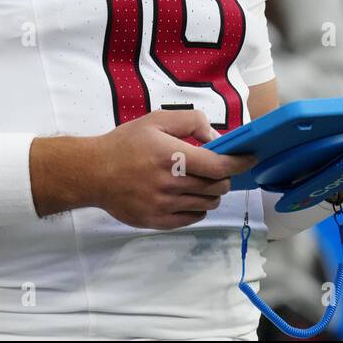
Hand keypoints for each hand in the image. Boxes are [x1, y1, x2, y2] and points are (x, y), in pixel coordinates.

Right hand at [88, 110, 254, 230]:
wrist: (93, 173)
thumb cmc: (125, 144)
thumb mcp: (157, 120)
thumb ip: (191, 122)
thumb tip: (217, 139)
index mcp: (172, 156)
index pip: (219, 166)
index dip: (240, 163)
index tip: (250, 158)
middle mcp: (170, 184)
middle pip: (217, 187)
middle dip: (224, 176)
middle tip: (216, 168)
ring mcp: (164, 206)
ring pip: (208, 204)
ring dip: (212, 192)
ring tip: (200, 181)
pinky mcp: (157, 222)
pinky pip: (193, 218)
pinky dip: (199, 207)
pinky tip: (189, 195)